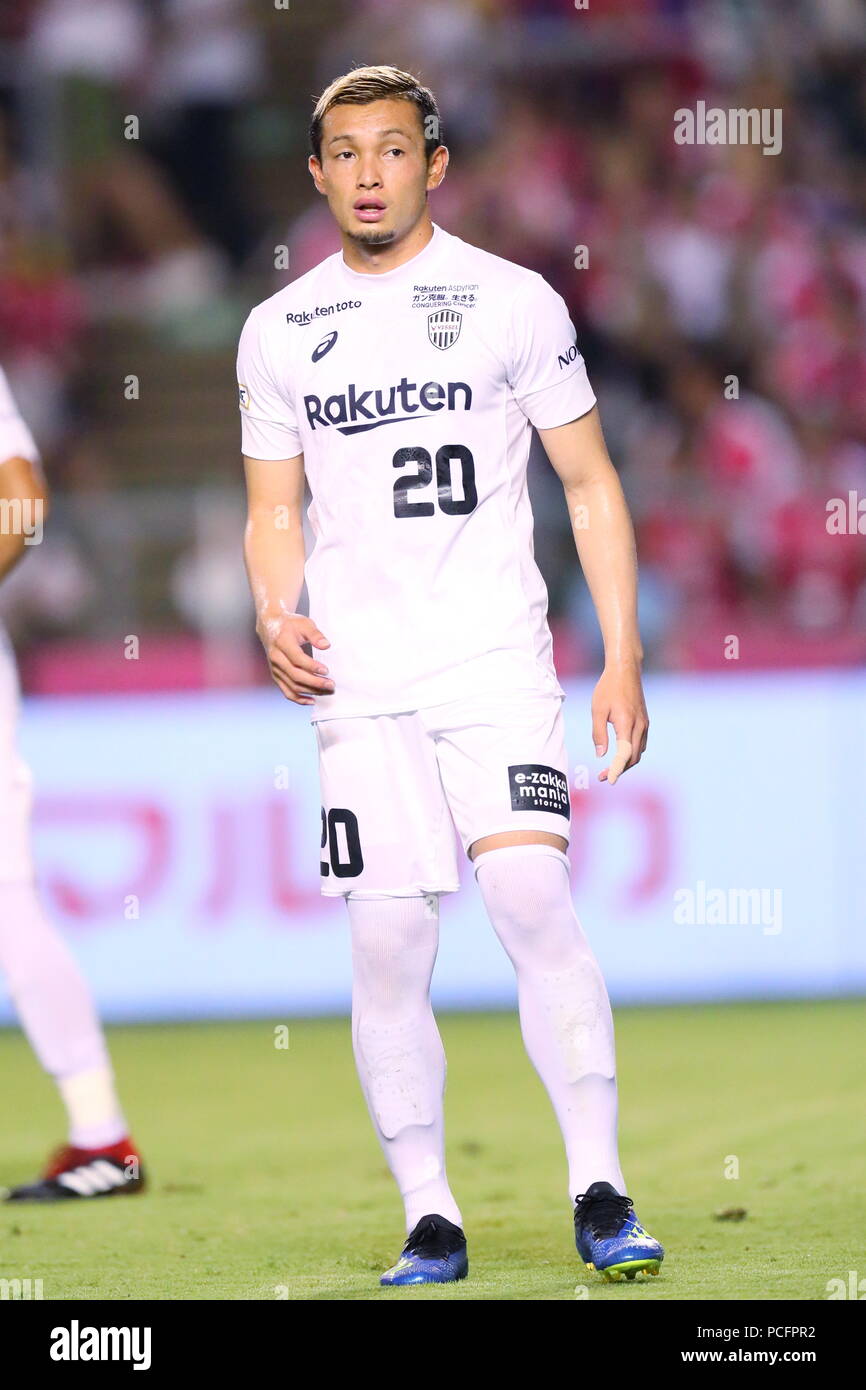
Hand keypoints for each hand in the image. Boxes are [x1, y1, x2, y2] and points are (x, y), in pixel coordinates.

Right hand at [258, 613, 333, 705]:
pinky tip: (312, 700)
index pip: (297, 659)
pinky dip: (299, 699)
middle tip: (331, 685)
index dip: (312, 666)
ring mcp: (275, 669)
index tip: (326, 671)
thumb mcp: (304, 623)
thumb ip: (315, 634)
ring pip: (292, 686)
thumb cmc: (290, 625)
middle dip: (314, 682)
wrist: (270, 626)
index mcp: (282, 643)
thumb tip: (326, 645)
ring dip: (310, 691)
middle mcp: (276, 658)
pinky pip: (286, 691)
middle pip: (295, 675)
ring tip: (327, 691)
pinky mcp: (276, 676)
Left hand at [591, 661, 647, 784]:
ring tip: (609, 769)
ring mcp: (644, 724)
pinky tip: (620, 755)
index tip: (609, 780)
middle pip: (632, 758)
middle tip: (602, 777)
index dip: (616, 769)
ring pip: (638, 753)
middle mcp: (639, 726)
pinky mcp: (645, 722)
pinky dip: (631, 754)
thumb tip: (601, 755)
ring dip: (626, 764)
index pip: (624, 753)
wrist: (626, 670)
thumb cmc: (608, 688)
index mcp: (626, 723)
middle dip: (619, 770)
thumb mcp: (597, 710)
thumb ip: (599, 733)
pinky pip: (640, 744)